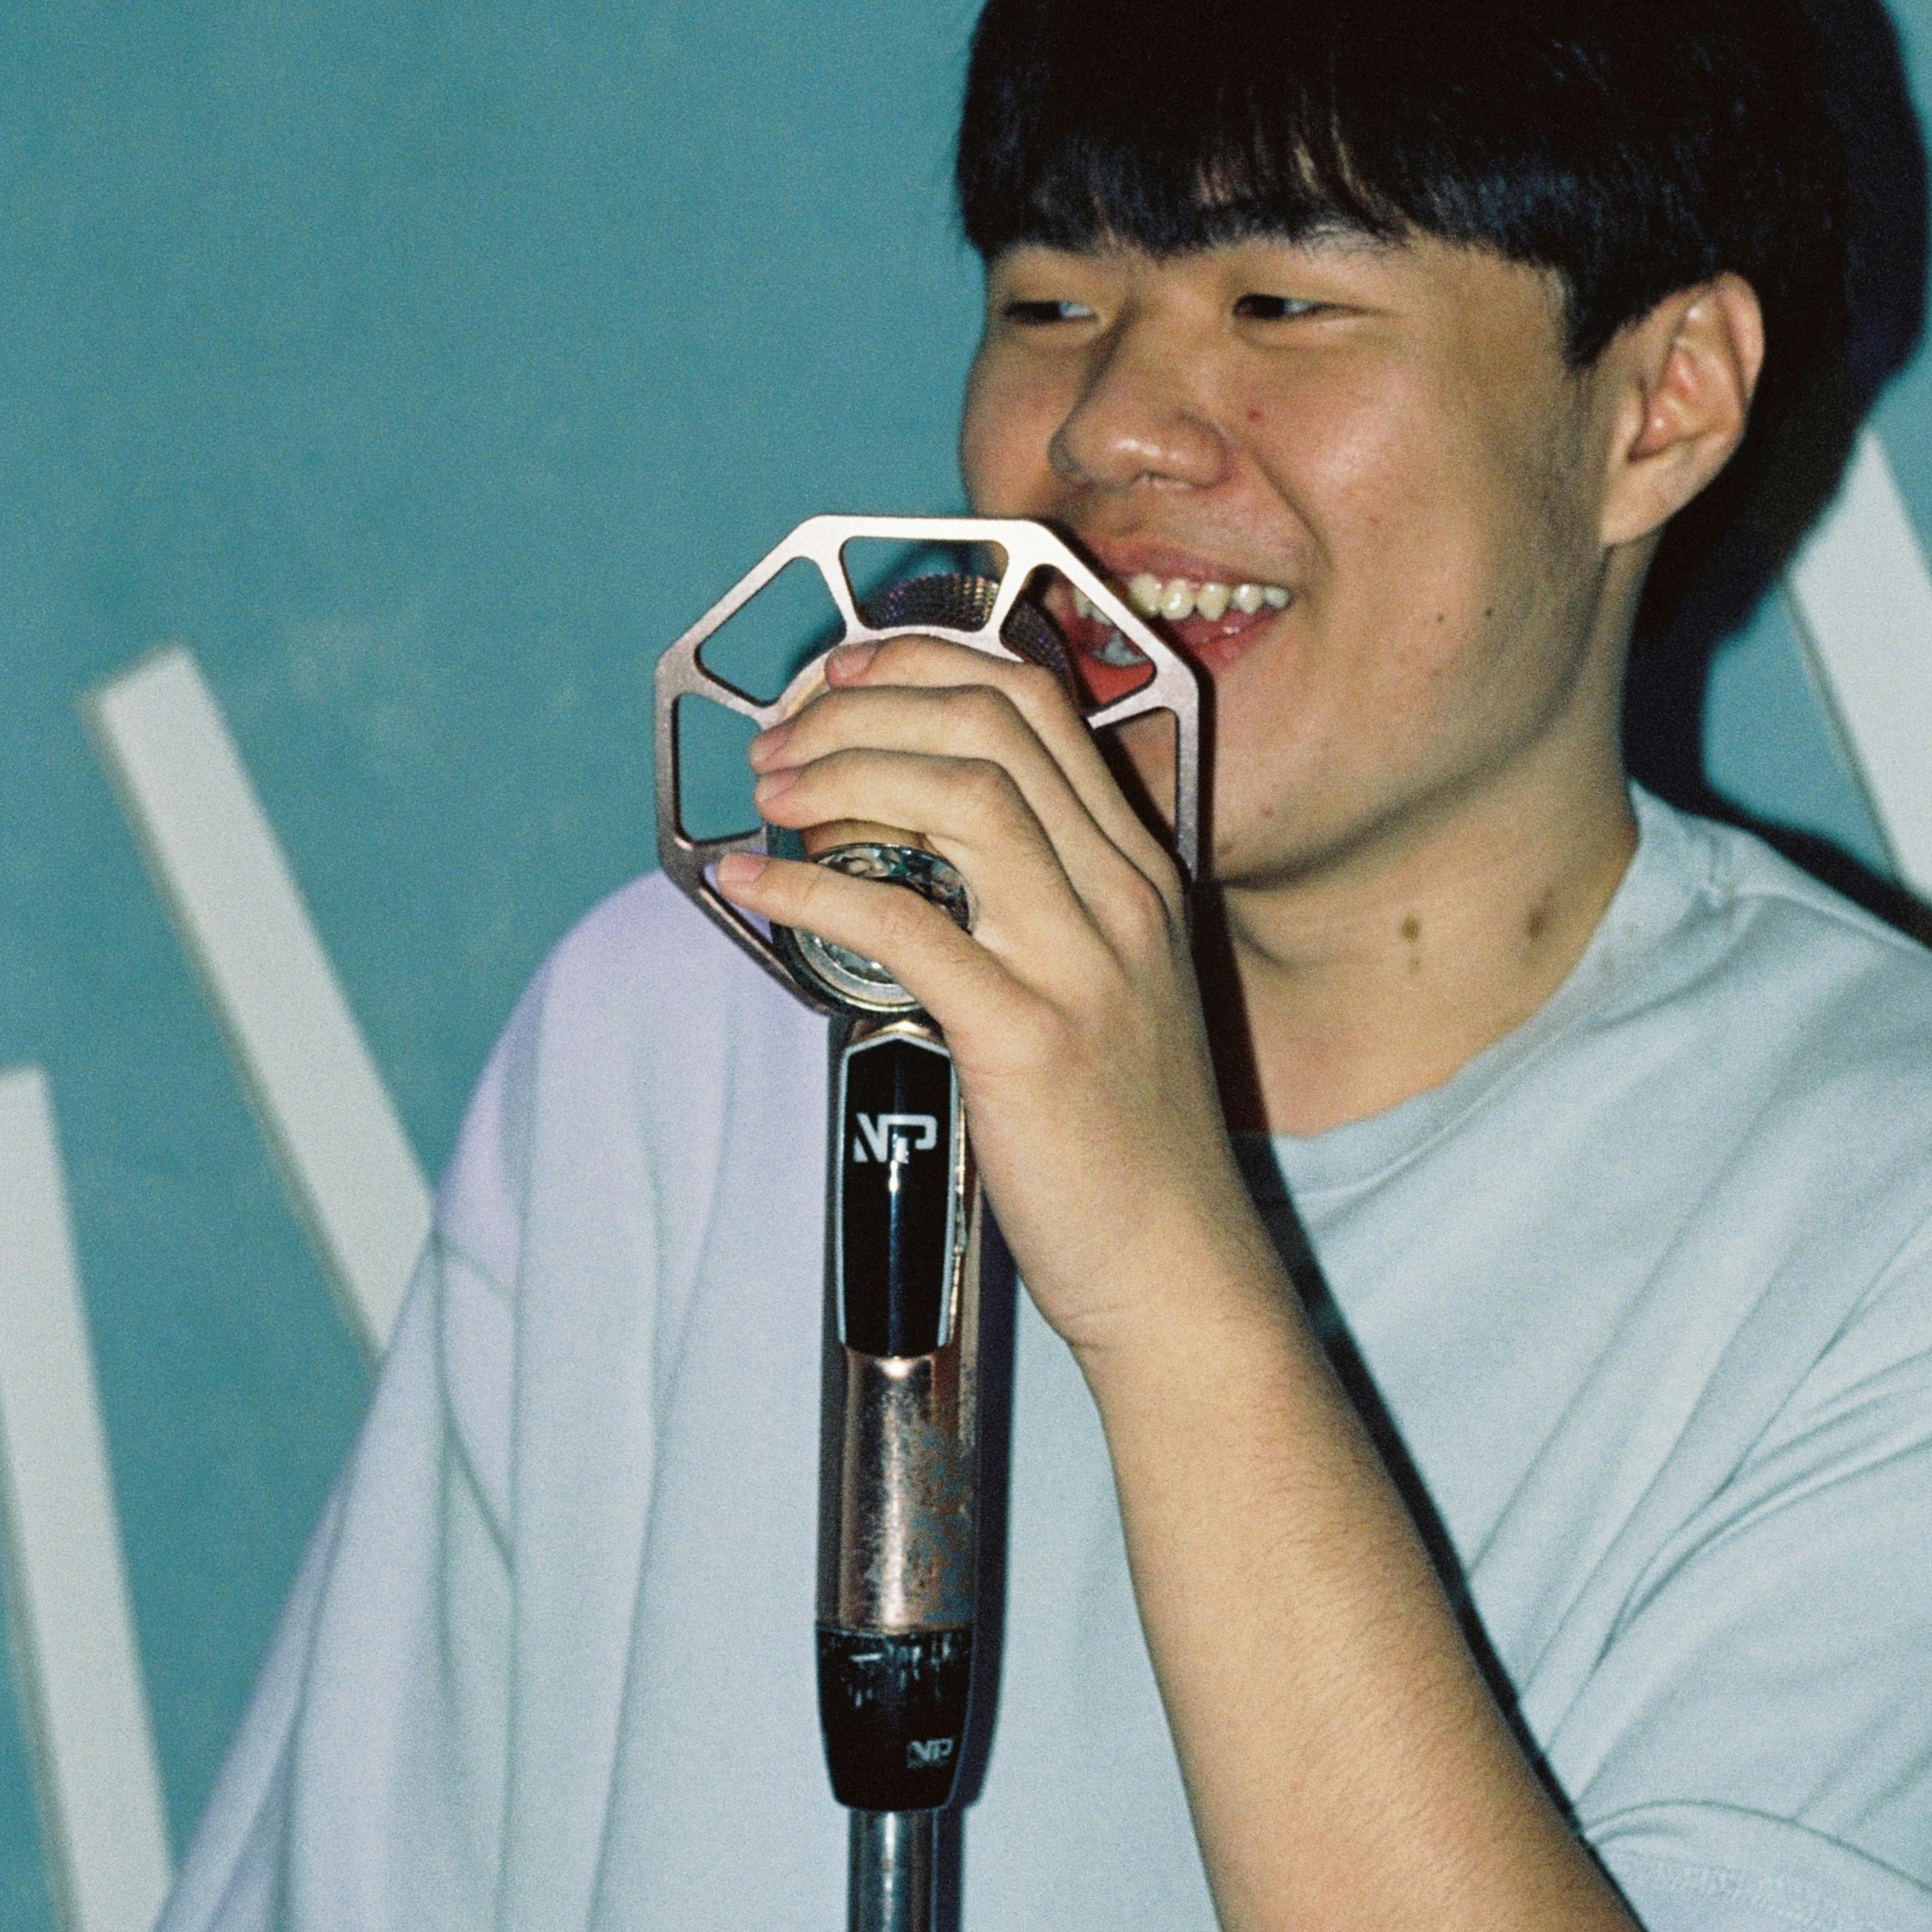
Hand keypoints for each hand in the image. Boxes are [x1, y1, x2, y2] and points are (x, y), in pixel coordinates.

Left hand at [714, 633, 1271, 1365]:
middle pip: (989, 726)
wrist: (1176, 1267)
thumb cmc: (1124, 1141)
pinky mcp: (1028, 1036)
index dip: (924, 663)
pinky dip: (811, 887)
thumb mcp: (1108, 987)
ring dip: (839, 772)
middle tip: (778, 737)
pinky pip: (904, 924)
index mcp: (1139, 872)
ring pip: (957, 795)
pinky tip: (755, 884)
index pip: (1036, 703)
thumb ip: (1036, 906)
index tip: (840, 677)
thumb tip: (904, 844)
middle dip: (863, 705)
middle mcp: (1120, 896)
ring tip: (765, 792)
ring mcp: (1081, 962)